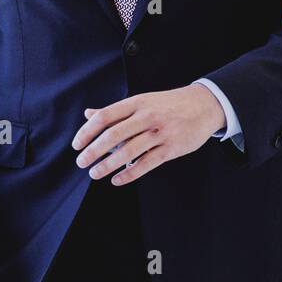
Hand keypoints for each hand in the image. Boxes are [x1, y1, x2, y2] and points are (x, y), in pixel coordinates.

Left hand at [72, 86, 225, 185]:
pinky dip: (129, 174)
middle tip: (81, 162)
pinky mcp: (171, 148)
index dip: (87, 131)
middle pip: (113, 135)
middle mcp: (147, 116)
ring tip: (95, 174)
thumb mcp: (143, 101)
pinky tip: (117, 180)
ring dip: (107, 165)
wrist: (205, 105)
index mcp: (137, 103)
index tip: (77, 145)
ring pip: (128, 152)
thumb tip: (88, 115)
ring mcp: (160, 133)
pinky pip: (146, 164)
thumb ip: (116, 111)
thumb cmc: (169, 104)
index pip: (105, 116)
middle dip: (93, 151)